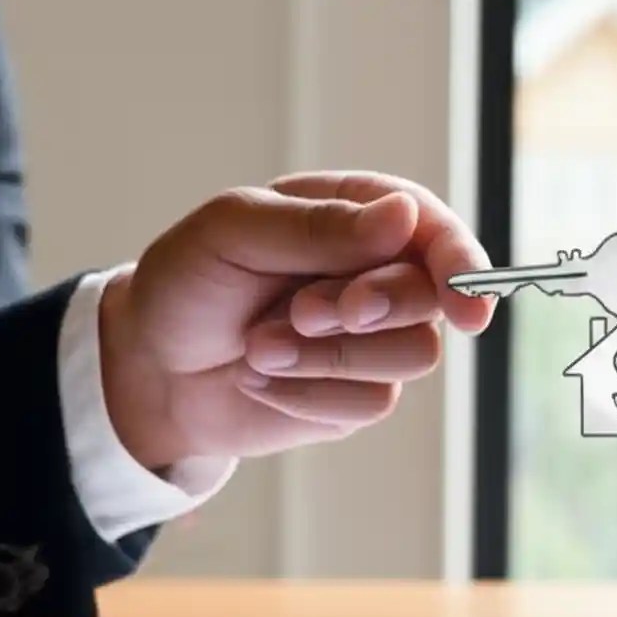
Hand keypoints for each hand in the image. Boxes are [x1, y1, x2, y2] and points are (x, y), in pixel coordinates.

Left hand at [98, 171, 493, 466]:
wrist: (152, 366)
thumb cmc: (191, 282)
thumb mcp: (234, 231)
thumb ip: (319, 226)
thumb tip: (405, 217)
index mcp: (361, 215)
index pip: (436, 231)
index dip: (459, 264)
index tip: (464, 303)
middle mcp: (381, 273)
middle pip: (434, 297)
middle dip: (376, 307)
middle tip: (305, 311)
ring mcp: (378, 338)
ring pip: (413, 355)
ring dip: (328, 355)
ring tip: (258, 345)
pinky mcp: (361, 392)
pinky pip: (370, 401)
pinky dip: (307, 392)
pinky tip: (261, 378)